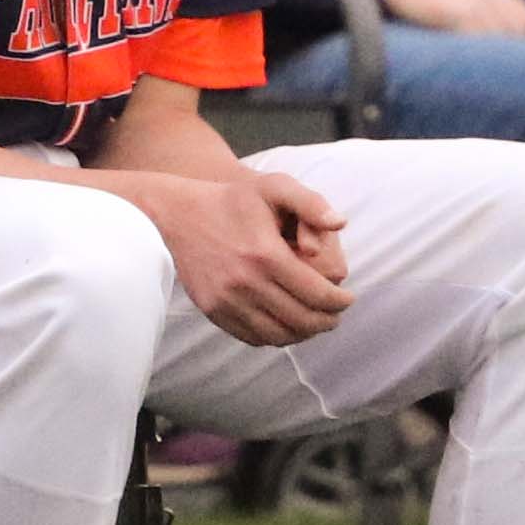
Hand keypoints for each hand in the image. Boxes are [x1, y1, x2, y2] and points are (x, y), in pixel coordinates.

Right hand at [147, 168, 355, 346]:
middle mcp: (245, 283)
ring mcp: (226, 301)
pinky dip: (275, 337)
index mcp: (265, 255)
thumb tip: (340, 224)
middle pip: (301, 319)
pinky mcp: (213, 310)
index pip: (316, 294)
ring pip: (278, 334)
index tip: (348, 300)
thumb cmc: (232, 200)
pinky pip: (252, 337)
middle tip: (336, 315)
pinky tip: (287, 325)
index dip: (339, 302)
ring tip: (315, 323)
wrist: (177, 215)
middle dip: (326, 321)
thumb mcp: (273, 187)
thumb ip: (311, 202)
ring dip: (303, 334)